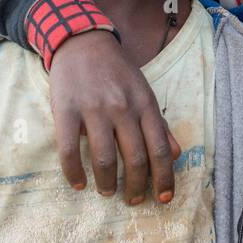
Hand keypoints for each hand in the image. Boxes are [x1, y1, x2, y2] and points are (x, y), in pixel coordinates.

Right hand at [47, 30, 182, 203]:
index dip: (163, 178)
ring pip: (104, 158)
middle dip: (136, 187)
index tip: (163, 199)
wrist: (83, 41)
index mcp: (145, 104)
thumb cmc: (117, 71)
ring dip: (107, 183)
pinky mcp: (66, 110)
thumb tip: (175, 155)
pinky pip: (69, 150)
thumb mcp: (145, 92)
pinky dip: (74, 172)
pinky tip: (79, 183)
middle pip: (134, 158)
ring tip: (108, 192)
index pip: (159, 149)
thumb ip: (159, 124)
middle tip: (133, 200)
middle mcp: (123, 108)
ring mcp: (94, 109)